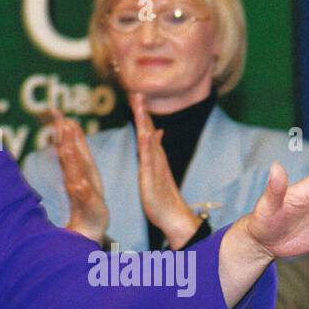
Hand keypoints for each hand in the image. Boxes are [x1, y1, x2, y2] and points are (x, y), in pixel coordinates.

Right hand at [50, 109, 108, 241]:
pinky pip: (84, 197)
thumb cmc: (87, 194)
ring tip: (66, 149)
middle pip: (68, 156)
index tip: (56, 111)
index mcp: (76, 166)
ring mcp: (80, 191)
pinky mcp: (88, 205)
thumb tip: (68, 122)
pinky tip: (79, 184)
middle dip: (64, 140)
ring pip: (73, 174)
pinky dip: (81, 190)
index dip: (62, 128)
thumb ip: (76, 145)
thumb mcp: (84, 166)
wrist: (89, 226)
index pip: (67, 144)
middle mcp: (74, 176)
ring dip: (70, 162)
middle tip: (61, 123)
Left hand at [131, 92, 201, 247]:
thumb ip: (154, 148)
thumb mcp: (154, 167)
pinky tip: (147, 134)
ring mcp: (155, 166)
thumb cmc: (161, 194)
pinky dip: (149, 145)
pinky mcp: (153, 177)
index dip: (140, 112)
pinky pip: (150, 159)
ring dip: (144, 122)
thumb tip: (156, 130)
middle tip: (136, 92)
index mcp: (153, 154)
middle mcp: (155, 157)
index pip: (146, 129)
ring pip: (149, 140)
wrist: (172, 216)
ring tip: (139, 107)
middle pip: (148, 129)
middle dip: (142, 110)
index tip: (135, 94)